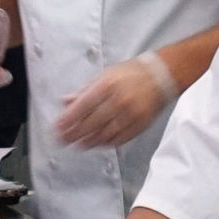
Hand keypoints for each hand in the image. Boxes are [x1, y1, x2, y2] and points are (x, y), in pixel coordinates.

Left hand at [54, 55, 180, 149]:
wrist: (161, 75)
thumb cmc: (131, 73)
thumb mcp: (104, 75)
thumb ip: (84, 90)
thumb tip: (65, 100)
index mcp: (107, 85)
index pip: (82, 107)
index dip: (67, 120)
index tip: (57, 127)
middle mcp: (118, 101)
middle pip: (90, 123)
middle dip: (73, 134)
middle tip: (63, 139)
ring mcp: (131, 114)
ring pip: (104, 134)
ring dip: (88, 141)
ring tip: (77, 144)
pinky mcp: (140, 125)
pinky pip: (119, 139)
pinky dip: (106, 143)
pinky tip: (97, 144)